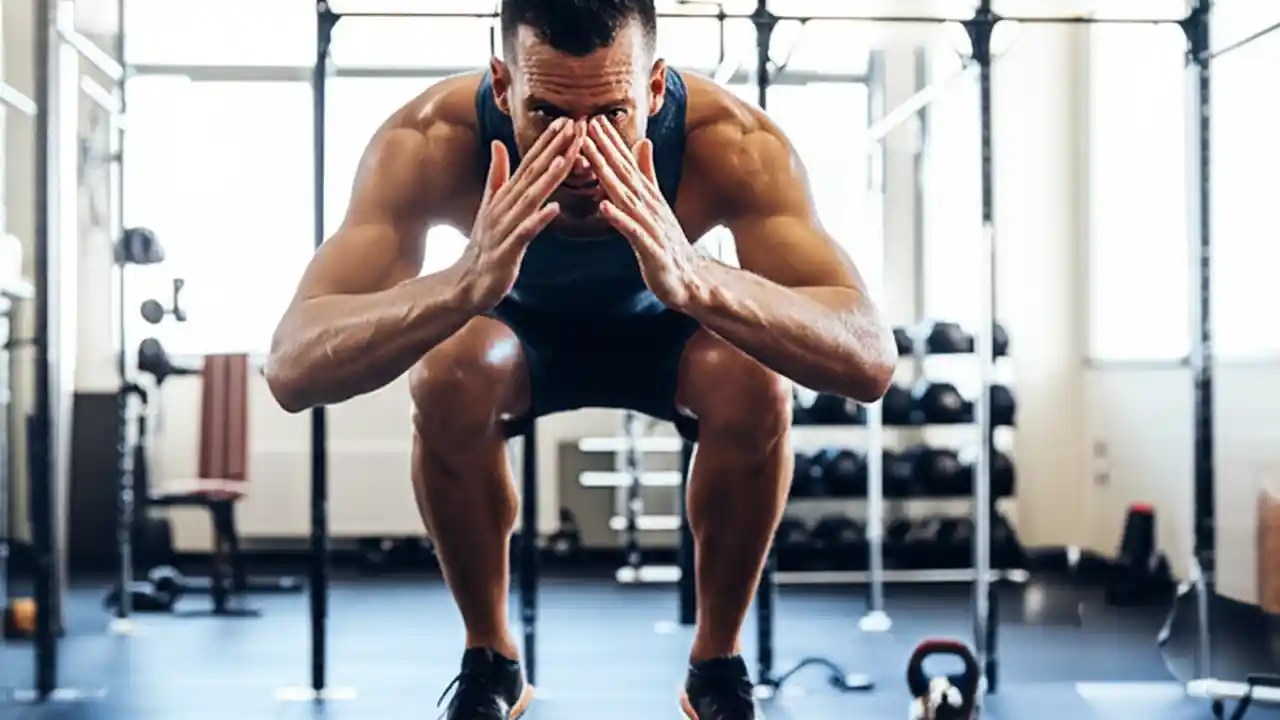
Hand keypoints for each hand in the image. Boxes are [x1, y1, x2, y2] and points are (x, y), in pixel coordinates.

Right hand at [454, 118, 583, 311]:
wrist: (466, 283)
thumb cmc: (485, 245)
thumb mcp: (491, 205)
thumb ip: (497, 175)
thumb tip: (498, 143)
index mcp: (505, 196)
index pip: (529, 163)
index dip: (548, 142)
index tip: (567, 120)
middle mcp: (505, 207)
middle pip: (532, 174)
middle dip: (554, 149)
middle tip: (574, 126)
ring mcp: (505, 228)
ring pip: (530, 199)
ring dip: (547, 178)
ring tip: (565, 159)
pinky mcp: (506, 251)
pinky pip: (524, 234)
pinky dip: (538, 221)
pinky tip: (554, 209)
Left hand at [582, 117, 703, 310]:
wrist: (690, 280)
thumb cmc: (668, 244)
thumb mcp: (656, 204)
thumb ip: (647, 175)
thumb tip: (642, 142)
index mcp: (647, 198)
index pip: (627, 165)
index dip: (610, 142)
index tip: (593, 118)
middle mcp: (649, 207)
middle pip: (624, 174)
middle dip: (605, 148)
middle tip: (588, 123)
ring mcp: (651, 227)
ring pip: (626, 197)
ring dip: (607, 175)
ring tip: (590, 156)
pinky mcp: (651, 250)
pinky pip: (633, 232)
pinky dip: (619, 218)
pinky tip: (604, 206)